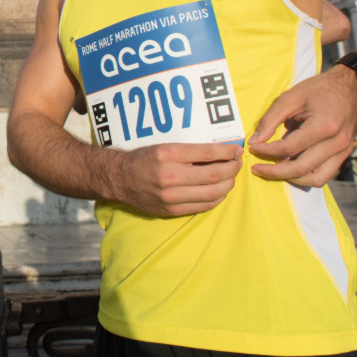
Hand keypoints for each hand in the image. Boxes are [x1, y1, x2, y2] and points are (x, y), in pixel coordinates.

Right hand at [112, 142, 242, 216]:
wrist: (119, 179)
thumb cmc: (144, 159)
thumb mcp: (164, 147)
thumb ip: (190, 151)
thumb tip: (220, 152)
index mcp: (168, 154)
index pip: (207, 153)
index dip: (227, 152)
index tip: (236, 150)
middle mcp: (169, 175)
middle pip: (213, 175)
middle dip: (232, 169)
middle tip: (237, 164)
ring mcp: (170, 196)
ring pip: (211, 193)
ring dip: (228, 185)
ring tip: (231, 178)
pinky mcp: (171, 210)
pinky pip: (202, 206)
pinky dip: (216, 199)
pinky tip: (220, 191)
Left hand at [248, 66, 356, 186]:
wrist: (352, 88)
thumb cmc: (321, 89)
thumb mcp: (291, 97)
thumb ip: (271, 119)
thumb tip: (255, 140)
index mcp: (324, 126)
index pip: (290, 147)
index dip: (268, 151)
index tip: (253, 148)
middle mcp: (337, 143)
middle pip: (301, 168)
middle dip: (275, 172)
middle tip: (257, 169)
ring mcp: (343, 151)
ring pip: (315, 179)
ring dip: (291, 178)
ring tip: (274, 170)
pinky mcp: (344, 154)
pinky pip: (325, 174)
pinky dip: (306, 175)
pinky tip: (291, 167)